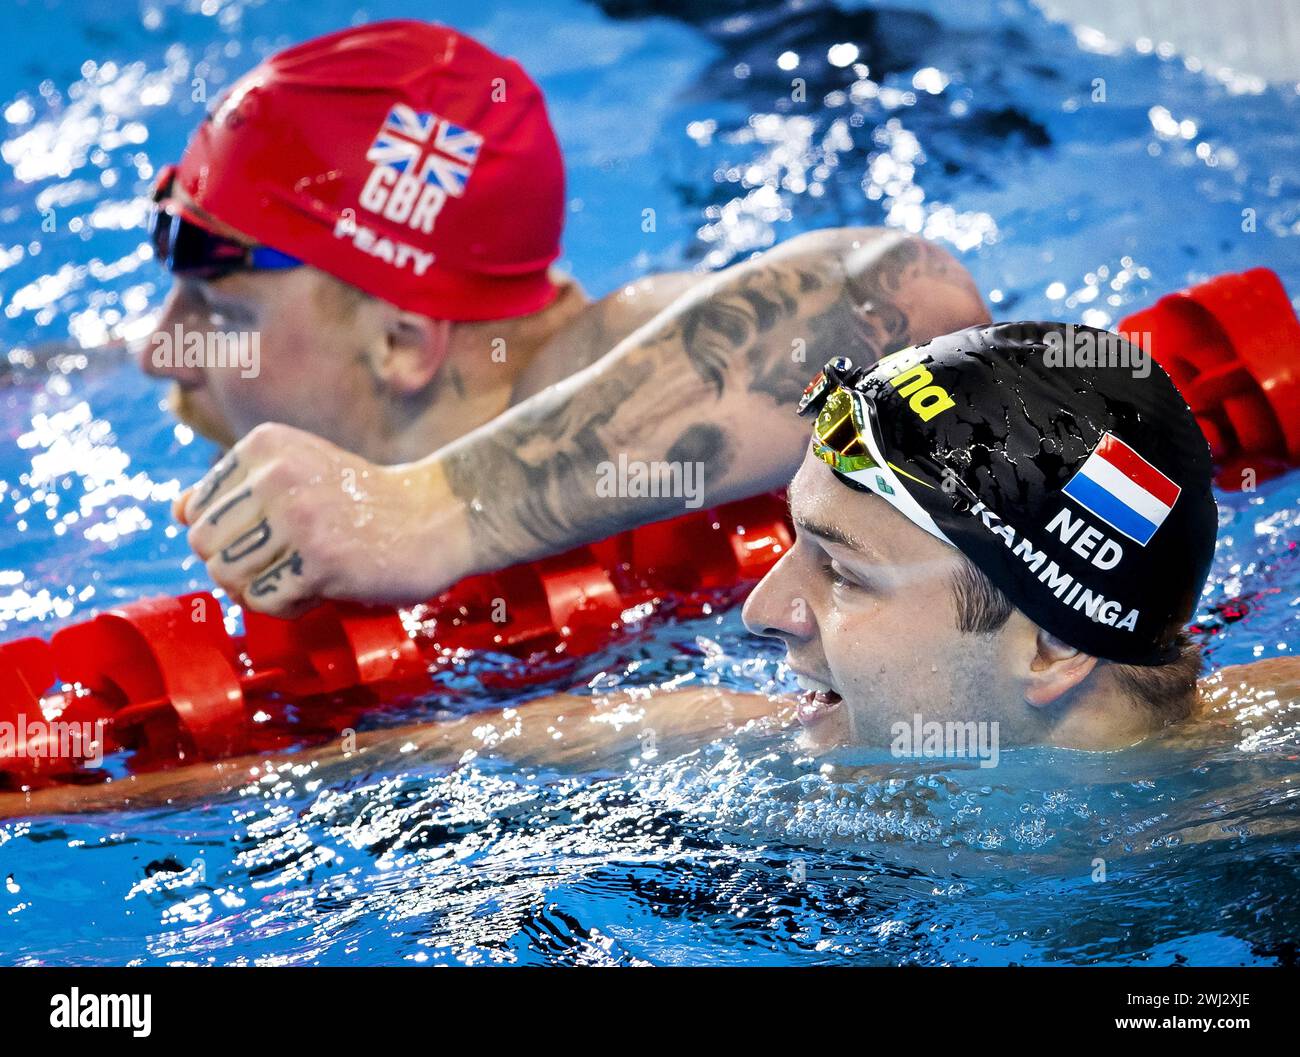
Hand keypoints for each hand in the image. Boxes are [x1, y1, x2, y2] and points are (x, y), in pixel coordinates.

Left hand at [176, 423, 470, 617]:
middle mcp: (275, 473)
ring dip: (265, 588)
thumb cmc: (362, 500)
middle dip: (240, 566)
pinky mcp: (321, 561)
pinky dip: (291, 606)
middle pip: (204, 545)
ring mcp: (298, 517)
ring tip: (308, 572)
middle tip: (289, 561)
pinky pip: (266, 602)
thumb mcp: (297, 474)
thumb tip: (176, 511)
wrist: (439, 515)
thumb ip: (236, 490)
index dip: (231, 536)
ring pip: (228, 577)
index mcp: (264, 444)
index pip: (195, 510)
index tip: (278, 531)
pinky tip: (326, 585)